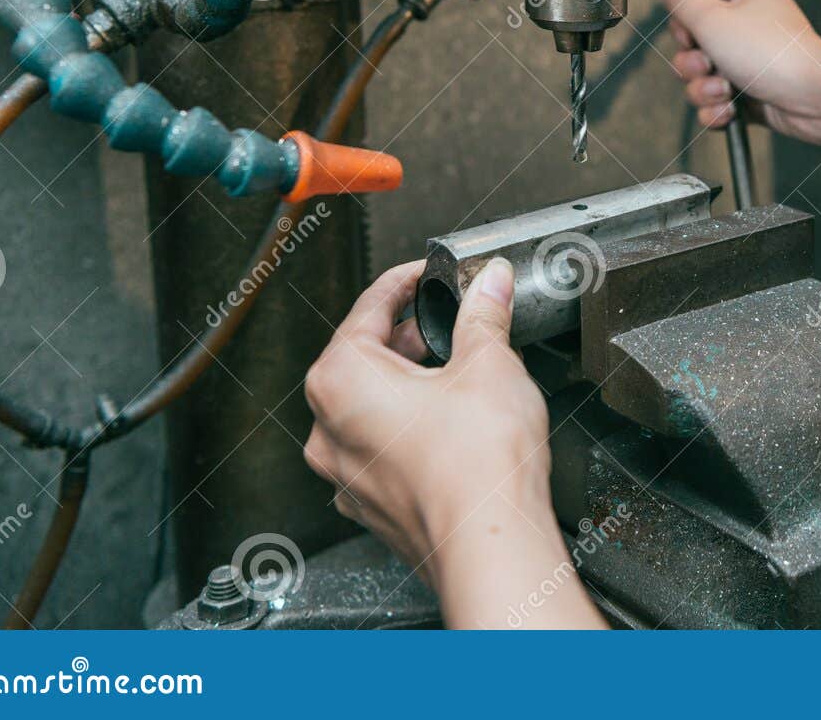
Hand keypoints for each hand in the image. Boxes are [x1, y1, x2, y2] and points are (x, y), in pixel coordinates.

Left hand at [303, 258, 594, 625]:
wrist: (491, 546)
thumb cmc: (478, 468)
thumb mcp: (490, 363)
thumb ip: (485, 313)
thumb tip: (490, 283)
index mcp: (341, 381)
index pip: (369, 306)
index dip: (407, 280)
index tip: (429, 273)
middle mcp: (329, 429)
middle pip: (364, 357)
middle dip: (411, 334)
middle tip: (452, 321)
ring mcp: (347, 474)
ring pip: (371, 407)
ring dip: (410, 383)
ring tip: (460, 374)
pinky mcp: (372, 504)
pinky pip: (382, 448)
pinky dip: (410, 427)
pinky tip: (454, 425)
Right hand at [661, 0, 820, 143]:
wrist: (812, 97)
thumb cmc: (770, 53)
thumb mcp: (713, 18)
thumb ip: (682, 2)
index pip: (696, 0)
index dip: (685, 23)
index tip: (691, 36)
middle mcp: (750, 23)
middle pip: (694, 43)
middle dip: (692, 63)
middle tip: (708, 66)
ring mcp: (752, 61)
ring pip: (702, 76)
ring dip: (703, 89)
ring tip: (724, 91)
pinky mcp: (754, 93)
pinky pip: (718, 102)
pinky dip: (718, 109)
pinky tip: (729, 112)